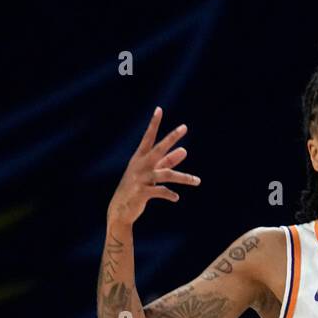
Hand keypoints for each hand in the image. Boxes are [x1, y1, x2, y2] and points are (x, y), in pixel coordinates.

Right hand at [107, 107, 200, 227]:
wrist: (120, 209)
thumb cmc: (137, 188)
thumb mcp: (152, 173)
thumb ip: (167, 162)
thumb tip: (184, 150)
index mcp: (140, 157)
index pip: (148, 137)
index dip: (153, 124)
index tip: (159, 109)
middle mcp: (140, 165)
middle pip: (159, 148)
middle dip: (172, 138)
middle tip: (184, 127)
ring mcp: (141, 178)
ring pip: (166, 174)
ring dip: (184, 178)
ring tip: (197, 181)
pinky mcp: (142, 192)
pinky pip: (161, 191)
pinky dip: (170, 195)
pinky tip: (176, 198)